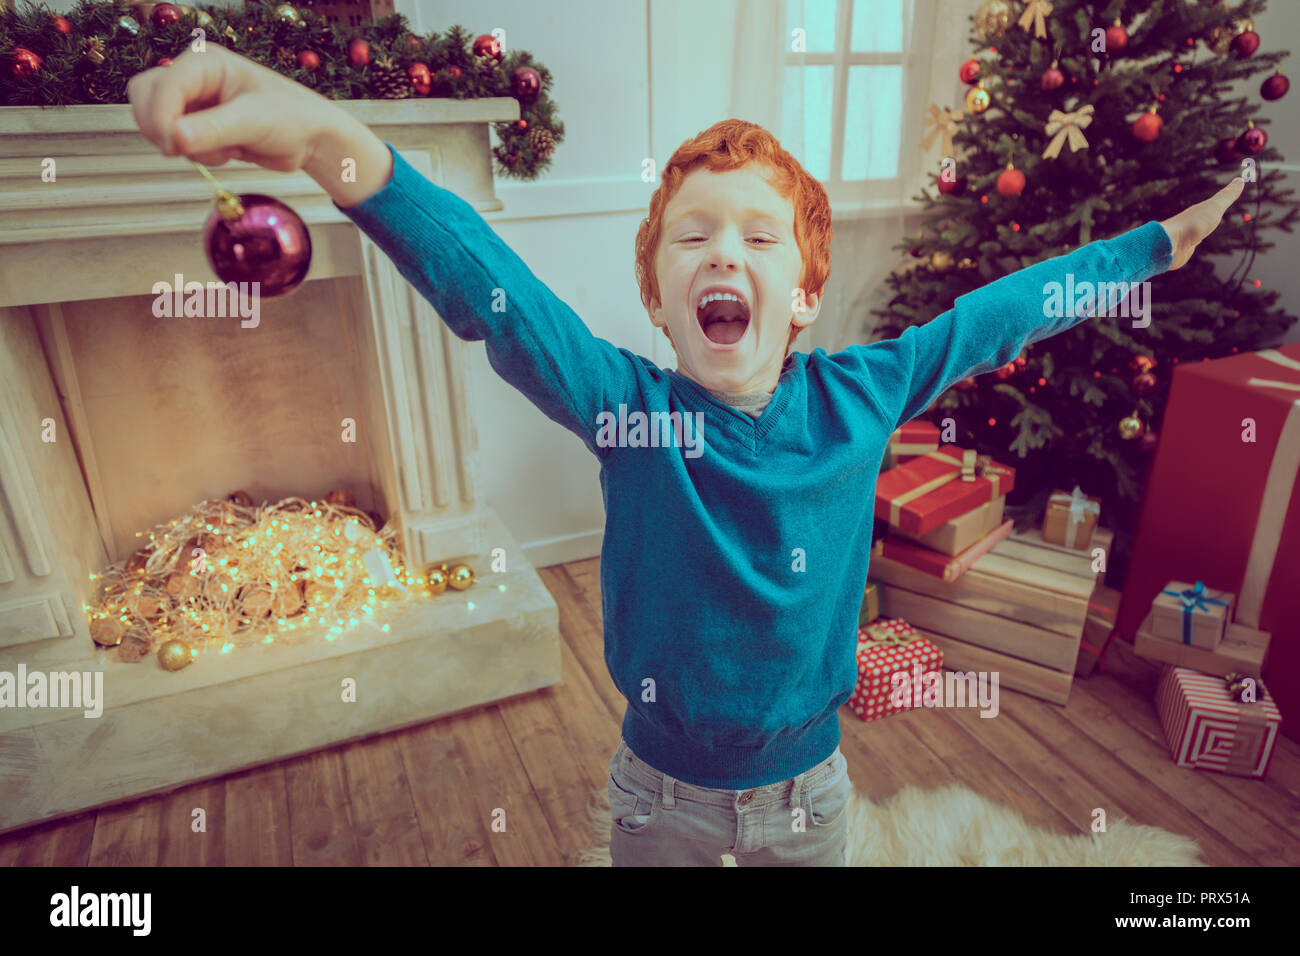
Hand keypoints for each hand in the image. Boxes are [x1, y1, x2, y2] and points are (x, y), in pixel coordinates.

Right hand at [126, 41, 341, 172]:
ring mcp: (195, 102)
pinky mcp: (199, 126)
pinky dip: (199, 155)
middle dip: (162, 129)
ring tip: (226, 148)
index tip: (174, 146)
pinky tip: (229, 151)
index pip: (160, 85)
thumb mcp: (254, 121)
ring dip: (186, 146)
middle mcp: (194, 78)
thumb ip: (214, 129)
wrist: (311, 138)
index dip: (160, 117)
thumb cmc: (292, 117)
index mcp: (205, 62)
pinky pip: (179, 143)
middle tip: (184, 150)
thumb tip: (177, 138)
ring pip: (159, 125)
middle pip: (145, 98)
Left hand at [1158, 177, 1245, 270]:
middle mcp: (1191, 223)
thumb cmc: (1193, 224)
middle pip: (1201, 219)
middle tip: (1213, 214)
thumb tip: (1241, 179)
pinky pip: (1188, 247)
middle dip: (1206, 218)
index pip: (1210, 206)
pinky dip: (1191, 246)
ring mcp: (1186, 237)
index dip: (1217, 203)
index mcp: (1198, 212)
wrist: (1169, 245)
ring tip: (1201, 233)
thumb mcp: (1214, 207)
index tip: (1222, 200)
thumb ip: (1226, 196)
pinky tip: (1190, 248)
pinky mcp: (1182, 251)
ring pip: (1194, 233)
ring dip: (1198, 233)